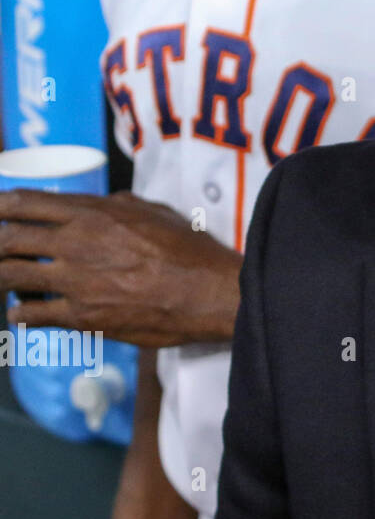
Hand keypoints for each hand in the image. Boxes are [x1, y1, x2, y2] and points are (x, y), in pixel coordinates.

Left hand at [0, 190, 241, 347]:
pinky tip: (23, 312)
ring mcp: (74, 281)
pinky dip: (20, 312)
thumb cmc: (191, 250)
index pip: (25, 203)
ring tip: (1, 282)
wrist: (210, 292)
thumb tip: (104, 203)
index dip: (1, 207)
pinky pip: (30, 314)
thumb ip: (122, 205)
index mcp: (93, 214)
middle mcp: (75, 243)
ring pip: (8, 276)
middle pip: (7, 239)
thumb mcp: (156, 212)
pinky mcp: (80, 316)